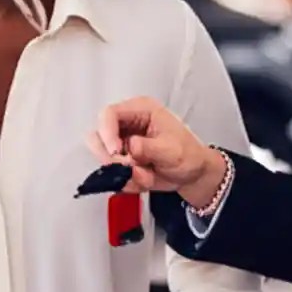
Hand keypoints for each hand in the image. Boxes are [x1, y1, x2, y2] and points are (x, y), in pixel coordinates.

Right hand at [86, 96, 228, 207]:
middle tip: (132, 168)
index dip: (106, 133)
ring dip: (122, 171)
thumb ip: (148, 147)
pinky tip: (145, 179)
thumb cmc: (188, 155)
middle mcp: (127, 123)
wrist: (193, 175)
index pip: (108, 114)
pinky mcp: (121, 159)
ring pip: (103, 157)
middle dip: (113, 157)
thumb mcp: (171, 150)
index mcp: (140, 110)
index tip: (116, 152)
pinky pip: (111, 172)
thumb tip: (130, 147)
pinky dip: (127, 181)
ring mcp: (122, 142)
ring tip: (146, 175)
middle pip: (98, 136)